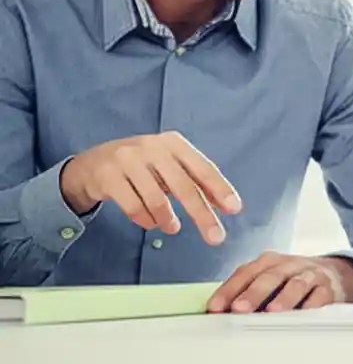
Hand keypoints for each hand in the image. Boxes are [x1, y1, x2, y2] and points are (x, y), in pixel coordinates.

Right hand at [60, 131, 240, 244]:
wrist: (91, 164)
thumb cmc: (141, 167)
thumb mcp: (168, 167)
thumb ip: (195, 181)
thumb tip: (225, 203)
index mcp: (173, 143)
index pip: (202, 167)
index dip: (220, 188)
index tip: (234, 209)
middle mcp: (152, 147)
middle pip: (183, 186)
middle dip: (202, 214)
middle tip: (216, 237)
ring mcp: (127, 160)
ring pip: (157, 199)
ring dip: (169, 220)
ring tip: (173, 228)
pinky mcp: (107, 176)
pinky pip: (133, 206)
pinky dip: (146, 220)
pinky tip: (150, 223)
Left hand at [207, 252, 352, 312]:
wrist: (335, 273)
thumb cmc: (292, 279)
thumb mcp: (270, 278)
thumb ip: (247, 290)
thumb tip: (219, 311)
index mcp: (269, 261)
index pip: (246, 272)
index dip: (229, 289)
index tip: (215, 307)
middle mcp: (289, 264)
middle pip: (270, 276)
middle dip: (253, 293)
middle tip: (238, 308)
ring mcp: (310, 274)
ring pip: (296, 284)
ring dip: (283, 297)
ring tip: (271, 310)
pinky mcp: (328, 288)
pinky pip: (320, 296)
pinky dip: (311, 304)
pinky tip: (303, 313)